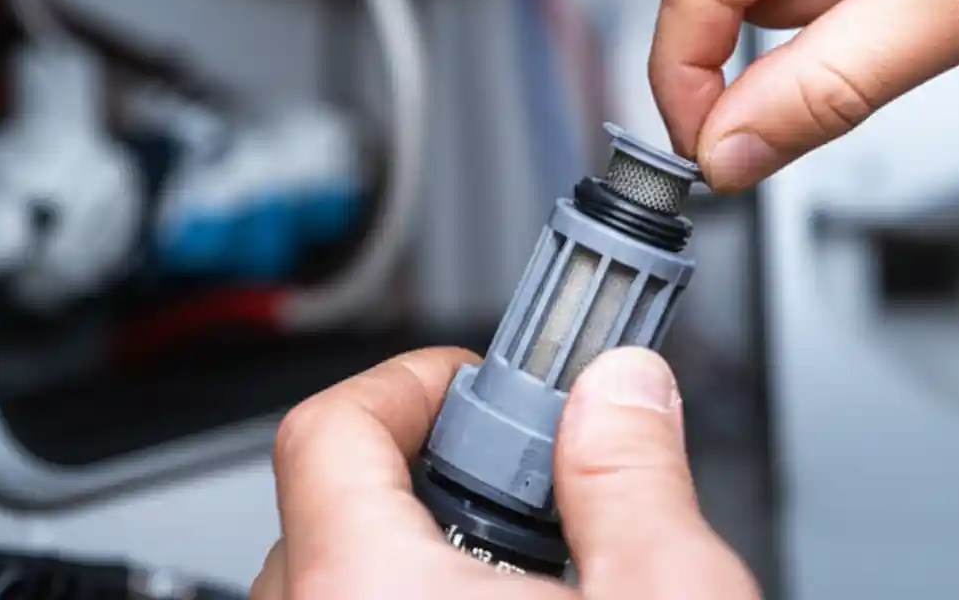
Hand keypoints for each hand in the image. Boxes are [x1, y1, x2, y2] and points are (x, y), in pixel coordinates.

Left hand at [249, 347, 758, 598]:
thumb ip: (634, 476)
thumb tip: (620, 388)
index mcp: (367, 593)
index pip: (329, 429)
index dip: (412, 380)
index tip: (481, 381)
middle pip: (324, 501)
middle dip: (428, 471)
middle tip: (517, 486)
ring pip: (326, 577)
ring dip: (410, 551)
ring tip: (517, 576)